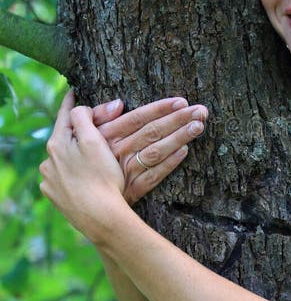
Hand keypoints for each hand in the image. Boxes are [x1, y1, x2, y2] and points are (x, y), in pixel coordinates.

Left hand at [40, 91, 127, 239]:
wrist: (101, 217)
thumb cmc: (102, 176)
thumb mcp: (94, 140)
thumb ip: (83, 118)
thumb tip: (79, 108)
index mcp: (57, 144)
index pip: (64, 115)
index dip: (70, 102)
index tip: (73, 91)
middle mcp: (48, 161)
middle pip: (63, 138)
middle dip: (74, 132)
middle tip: (91, 128)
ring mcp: (50, 181)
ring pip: (62, 160)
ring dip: (73, 156)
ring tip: (90, 159)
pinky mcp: (56, 198)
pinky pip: (63, 179)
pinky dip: (72, 175)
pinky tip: (84, 180)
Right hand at [90, 95, 207, 204]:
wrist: (81, 198)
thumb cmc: (84, 161)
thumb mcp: (86, 136)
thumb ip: (100, 116)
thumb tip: (120, 103)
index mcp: (106, 136)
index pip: (137, 118)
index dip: (160, 108)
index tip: (181, 101)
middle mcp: (118, 152)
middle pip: (151, 132)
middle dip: (177, 119)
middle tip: (201, 111)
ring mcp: (126, 171)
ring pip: (156, 151)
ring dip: (178, 138)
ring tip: (198, 126)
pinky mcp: (132, 190)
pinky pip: (153, 176)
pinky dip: (169, 164)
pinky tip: (184, 152)